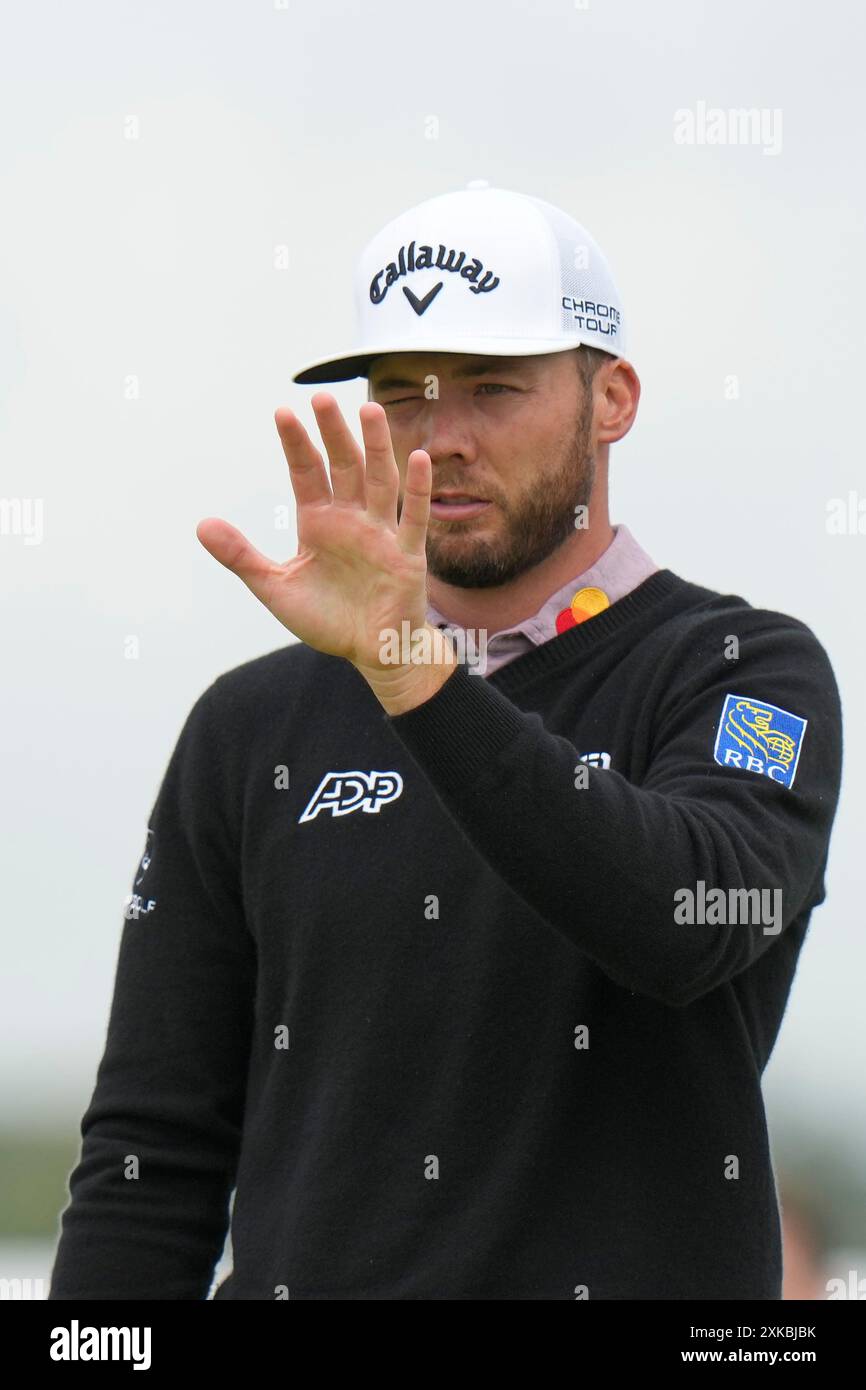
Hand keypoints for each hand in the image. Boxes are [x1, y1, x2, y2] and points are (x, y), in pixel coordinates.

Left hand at [196, 395, 455, 701]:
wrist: (371, 652)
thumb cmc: (328, 619)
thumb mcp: (276, 587)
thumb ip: (241, 556)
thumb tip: (200, 524)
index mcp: (318, 523)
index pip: (306, 473)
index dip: (296, 444)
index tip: (282, 412)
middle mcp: (350, 519)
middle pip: (343, 466)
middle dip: (333, 433)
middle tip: (322, 396)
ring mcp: (381, 533)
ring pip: (379, 481)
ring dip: (376, 446)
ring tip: (369, 410)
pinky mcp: (407, 555)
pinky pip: (414, 518)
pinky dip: (417, 490)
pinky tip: (417, 458)